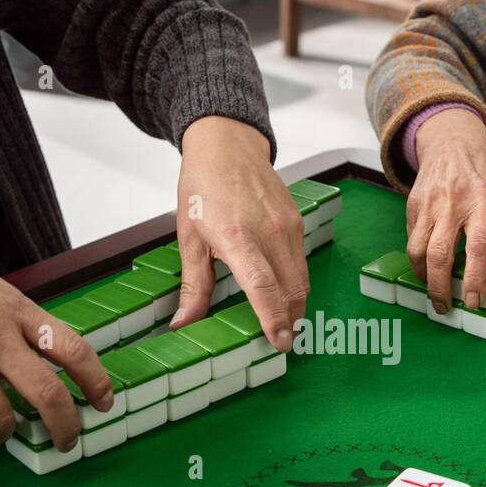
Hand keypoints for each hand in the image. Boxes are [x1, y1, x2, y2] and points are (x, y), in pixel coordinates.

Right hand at [0, 222, 112, 450]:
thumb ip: (25, 326)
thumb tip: (56, 367)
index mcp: (18, 311)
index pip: (74, 350)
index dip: (97, 382)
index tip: (104, 402)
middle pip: (46, 395)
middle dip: (64, 427)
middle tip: (66, 440)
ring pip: (0, 421)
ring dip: (5, 432)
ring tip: (1, 427)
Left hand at [174, 116, 306, 350]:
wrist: (226, 144)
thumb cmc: (203, 187)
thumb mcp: (189, 238)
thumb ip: (194, 285)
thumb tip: (184, 323)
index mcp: (236, 238)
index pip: (262, 287)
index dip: (273, 318)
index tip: (279, 342)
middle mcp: (268, 233)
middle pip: (291, 290)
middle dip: (289, 321)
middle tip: (280, 342)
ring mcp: (287, 226)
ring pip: (301, 279)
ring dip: (295, 305)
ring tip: (283, 322)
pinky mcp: (296, 222)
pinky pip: (301, 262)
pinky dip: (295, 283)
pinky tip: (282, 292)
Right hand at [408, 108, 485, 312]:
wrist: (452, 139)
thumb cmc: (481, 171)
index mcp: (482, 202)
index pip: (478, 249)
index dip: (474, 279)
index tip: (472, 301)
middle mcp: (453, 203)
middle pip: (441, 254)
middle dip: (440, 287)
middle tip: (445, 306)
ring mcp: (429, 203)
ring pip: (418, 250)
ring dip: (424, 277)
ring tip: (433, 291)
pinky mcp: (412, 204)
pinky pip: (411, 238)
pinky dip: (417, 258)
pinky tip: (426, 267)